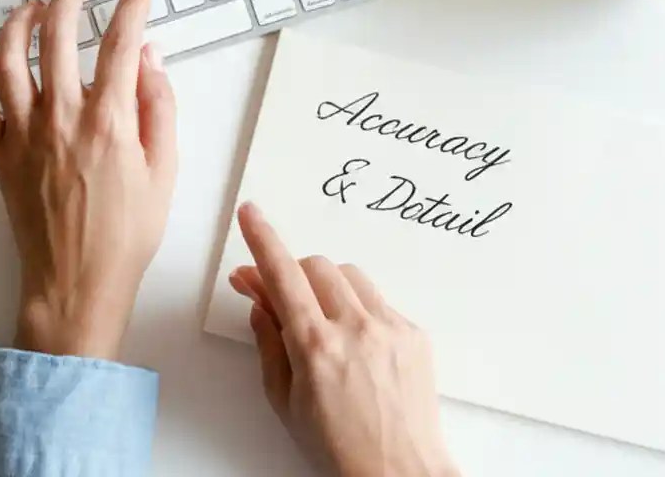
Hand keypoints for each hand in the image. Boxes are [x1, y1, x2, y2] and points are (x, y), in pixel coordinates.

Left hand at [0, 0, 176, 358]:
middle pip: (58, 38)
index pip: (120, 45)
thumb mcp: (164, 172)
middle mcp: (62, 119)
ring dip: (21, 21)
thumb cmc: (125, 235)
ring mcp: (24, 134)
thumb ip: (158, 108)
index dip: (132, 8)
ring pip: (11, 59)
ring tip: (34, 3)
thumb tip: (150, 59)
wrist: (76, 283)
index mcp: (109, 123)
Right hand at [228, 203, 457, 476]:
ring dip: (327, 285)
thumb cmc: (336, 446)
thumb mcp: (284, 399)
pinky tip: (355, 342)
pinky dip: (359, 308)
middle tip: (279, 295)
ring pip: (350, 275)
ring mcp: (390, 327)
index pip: (282, 275)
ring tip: (321, 321)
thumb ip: (268, 341)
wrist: (398, 472)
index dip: (262, 239)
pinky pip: (379, 300)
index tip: (250, 213)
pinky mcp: (414, 333)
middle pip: (316, 265)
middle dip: (292, 273)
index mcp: (315, 346)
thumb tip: (259, 297)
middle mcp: (355, 328)